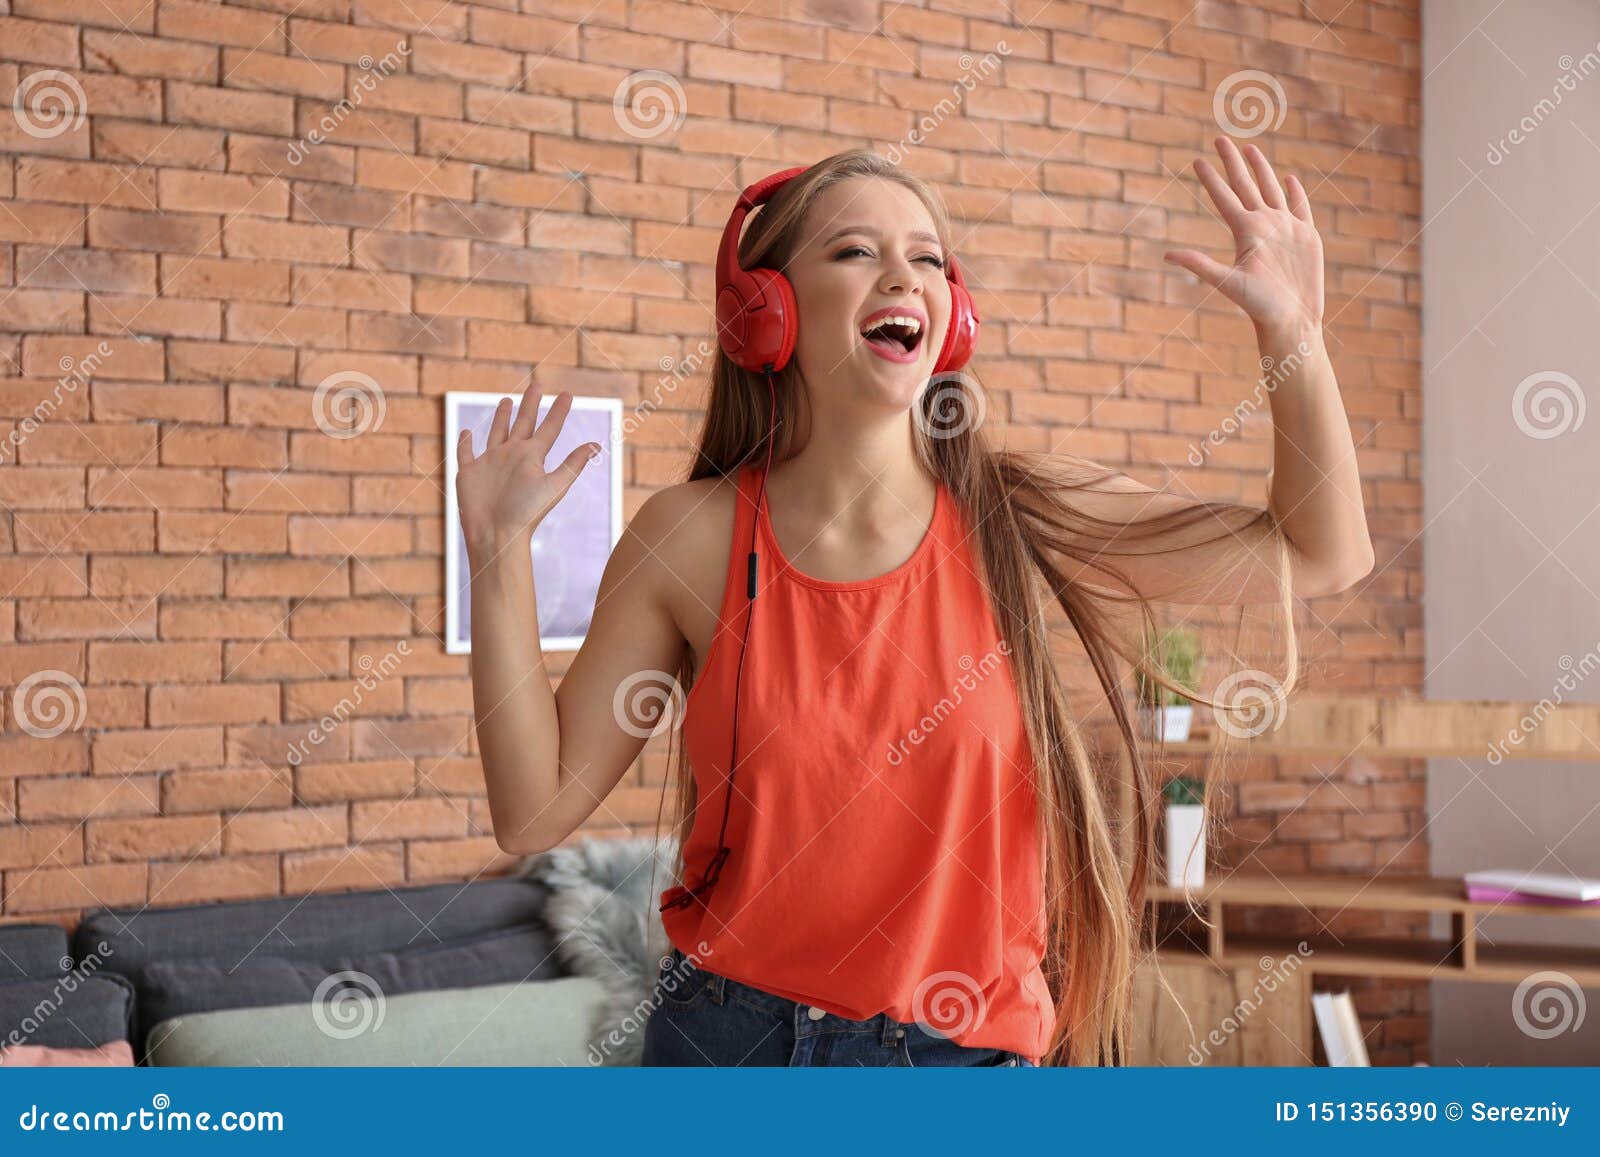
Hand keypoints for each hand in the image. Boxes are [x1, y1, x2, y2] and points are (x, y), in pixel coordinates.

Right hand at [455, 386, 597, 560]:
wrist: (497, 535)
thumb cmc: (526, 513)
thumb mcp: (553, 485)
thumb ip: (573, 464)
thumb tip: (597, 445)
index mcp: (532, 457)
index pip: (549, 428)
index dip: (559, 411)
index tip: (568, 393)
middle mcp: (513, 456)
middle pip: (524, 423)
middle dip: (530, 404)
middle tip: (537, 384)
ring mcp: (490, 464)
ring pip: (497, 433)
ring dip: (501, 418)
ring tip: (507, 401)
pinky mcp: (469, 473)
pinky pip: (466, 453)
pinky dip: (466, 442)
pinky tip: (467, 431)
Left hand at [1165, 136, 1324, 341]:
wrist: (1292, 318)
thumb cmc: (1258, 305)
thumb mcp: (1227, 283)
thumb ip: (1200, 265)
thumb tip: (1166, 256)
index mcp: (1245, 232)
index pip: (1224, 197)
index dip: (1211, 178)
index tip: (1196, 160)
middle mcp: (1264, 225)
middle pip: (1245, 185)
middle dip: (1233, 162)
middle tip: (1219, 138)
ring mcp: (1285, 229)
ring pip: (1271, 190)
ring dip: (1261, 170)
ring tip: (1251, 149)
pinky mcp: (1306, 236)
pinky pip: (1301, 208)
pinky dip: (1295, 193)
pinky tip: (1289, 180)